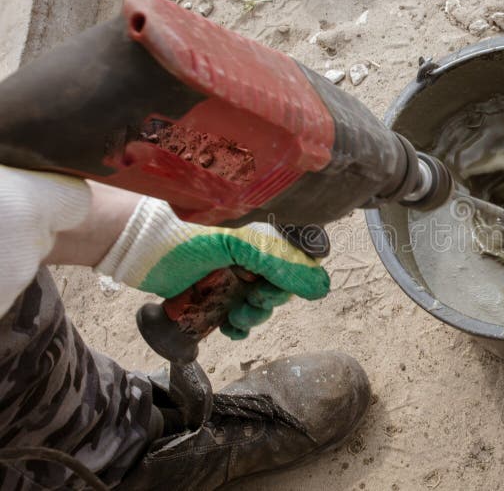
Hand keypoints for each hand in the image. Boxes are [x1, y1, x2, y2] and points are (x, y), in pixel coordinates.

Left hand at [96, 198, 328, 339]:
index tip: (274, 290)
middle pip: (279, 283)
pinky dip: (237, 324)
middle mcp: (248, 248)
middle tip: (251, 304)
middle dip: (268, 301)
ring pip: (258, 301)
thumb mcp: (236, 243)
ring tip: (235, 320)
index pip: (297, 257)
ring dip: (253, 316)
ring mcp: (228, 270)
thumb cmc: (180, 234)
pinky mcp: (209, 290)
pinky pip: (234, 311)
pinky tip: (228, 329)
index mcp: (259, 230)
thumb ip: (278, 260)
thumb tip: (320, 285)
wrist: (128, 244)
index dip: (293, 279)